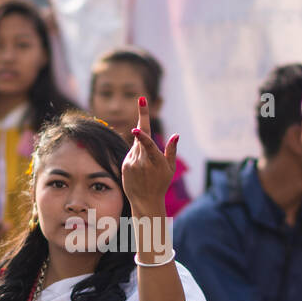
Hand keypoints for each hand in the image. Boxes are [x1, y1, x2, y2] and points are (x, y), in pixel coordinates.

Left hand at [121, 98, 176, 212]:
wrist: (145, 201)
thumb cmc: (161, 184)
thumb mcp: (169, 168)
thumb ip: (172, 150)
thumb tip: (176, 135)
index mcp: (155, 161)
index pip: (147, 145)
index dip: (142, 136)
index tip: (135, 128)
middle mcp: (142, 161)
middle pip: (140, 136)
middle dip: (142, 118)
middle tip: (142, 99)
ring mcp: (132, 163)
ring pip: (136, 145)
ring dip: (142, 147)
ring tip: (146, 165)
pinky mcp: (125, 165)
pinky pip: (131, 153)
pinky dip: (136, 155)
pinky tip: (140, 168)